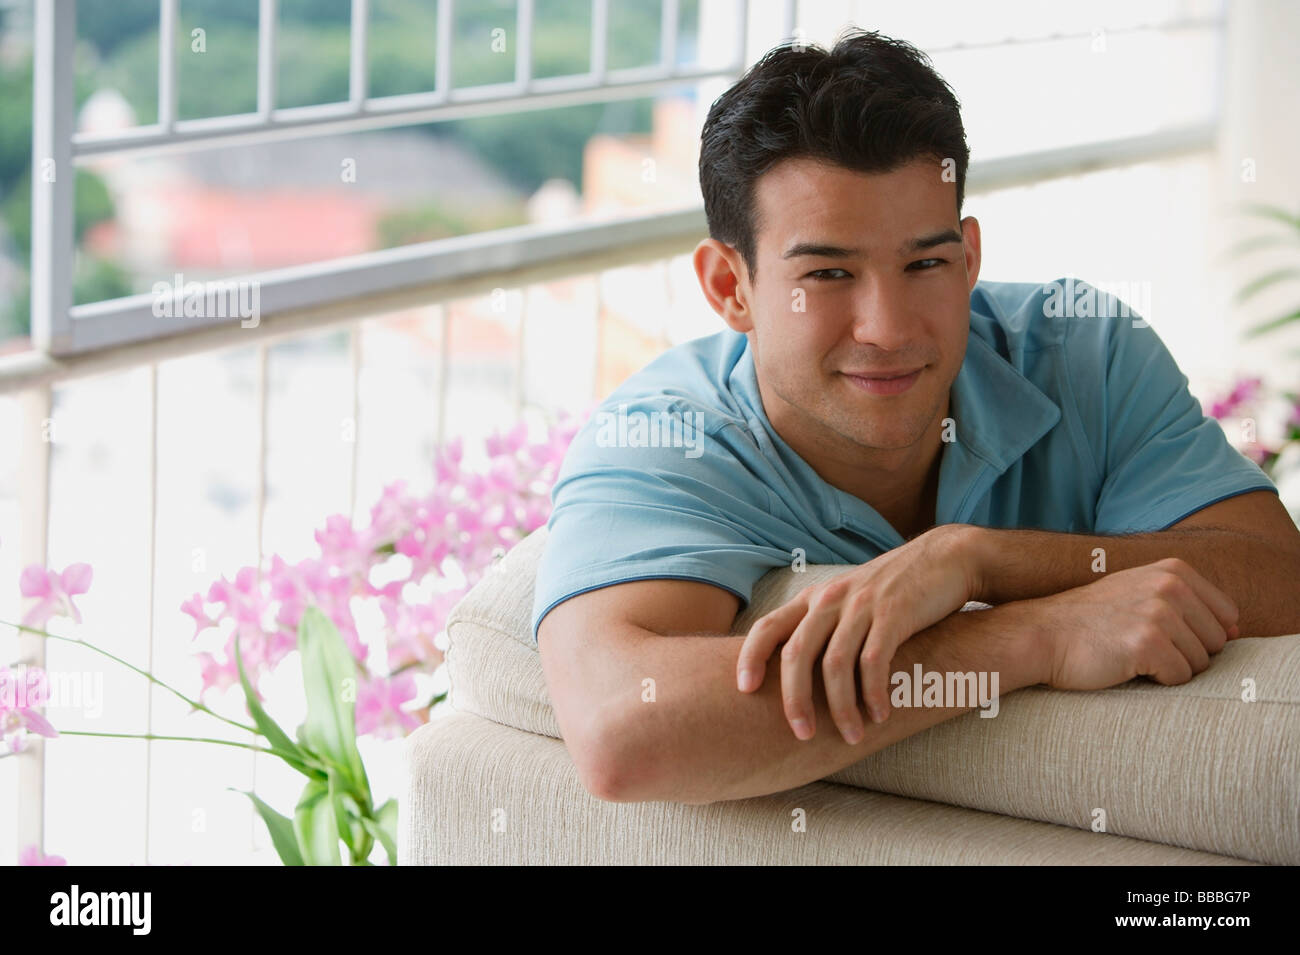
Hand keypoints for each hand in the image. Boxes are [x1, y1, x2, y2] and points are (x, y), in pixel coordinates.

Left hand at [736, 524, 980, 742]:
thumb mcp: (848, 601)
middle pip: (797, 654)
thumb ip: (824, 627)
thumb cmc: (894, 590)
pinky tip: (880, 715)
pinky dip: (873, 694)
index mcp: (814, 599)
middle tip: (802, 734)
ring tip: (851, 736)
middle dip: (795, 700)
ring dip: (841, 707)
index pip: (768, 626)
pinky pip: (873, 662)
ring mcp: (861, 605)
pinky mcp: (894, 614)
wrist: (946, 558)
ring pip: (835, 665)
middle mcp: (831, 600)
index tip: (744, 690)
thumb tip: (796, 672)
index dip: (750, 657)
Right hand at [1034, 557, 1239, 689]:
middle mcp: (1170, 586)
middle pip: (1216, 642)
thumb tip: (1236, 629)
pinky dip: (1156, 682)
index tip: (1163, 635)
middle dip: (1185, 653)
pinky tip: (1125, 665)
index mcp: (1173, 570)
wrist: (1041, 635)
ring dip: (1169, 668)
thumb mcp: (1138, 592)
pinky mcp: (1148, 644)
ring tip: (1131, 654)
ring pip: (1200, 663)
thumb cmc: (1089, 621)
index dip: (1199, 634)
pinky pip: (1179, 678)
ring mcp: (1160, 613)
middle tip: (1140, 646)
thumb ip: (1187, 601)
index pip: (1227, 614)